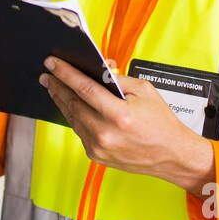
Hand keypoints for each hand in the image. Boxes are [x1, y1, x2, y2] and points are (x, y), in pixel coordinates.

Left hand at [39, 56, 214, 193]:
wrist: (171, 155)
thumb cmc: (161, 123)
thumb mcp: (144, 91)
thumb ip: (118, 78)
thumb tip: (97, 68)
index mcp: (119, 115)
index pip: (84, 89)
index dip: (65, 74)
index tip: (52, 64)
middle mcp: (106, 133)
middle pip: (72, 104)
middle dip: (58, 86)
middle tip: (48, 74)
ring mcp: (99, 147)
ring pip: (72, 118)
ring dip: (62, 101)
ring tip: (54, 87)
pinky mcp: (95, 155)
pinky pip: (79, 131)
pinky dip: (74, 116)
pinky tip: (71, 106)